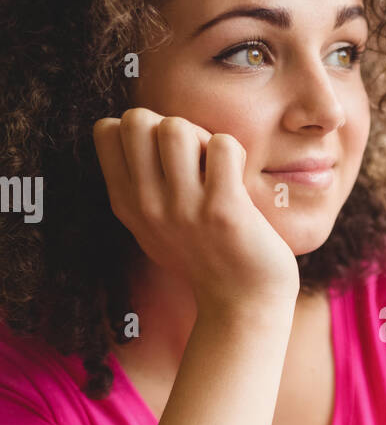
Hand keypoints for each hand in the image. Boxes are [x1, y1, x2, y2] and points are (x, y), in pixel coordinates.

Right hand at [93, 108, 299, 319]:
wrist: (241, 304)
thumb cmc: (203, 257)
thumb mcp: (151, 227)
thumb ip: (137, 184)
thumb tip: (127, 126)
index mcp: (126, 204)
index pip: (106, 129)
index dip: (141, 128)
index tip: (164, 156)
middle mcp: (147, 205)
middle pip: (137, 120)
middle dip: (169, 124)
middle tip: (193, 157)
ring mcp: (184, 209)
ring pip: (176, 128)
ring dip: (203, 137)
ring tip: (216, 168)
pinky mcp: (223, 211)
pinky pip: (223, 145)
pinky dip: (234, 152)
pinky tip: (237, 178)